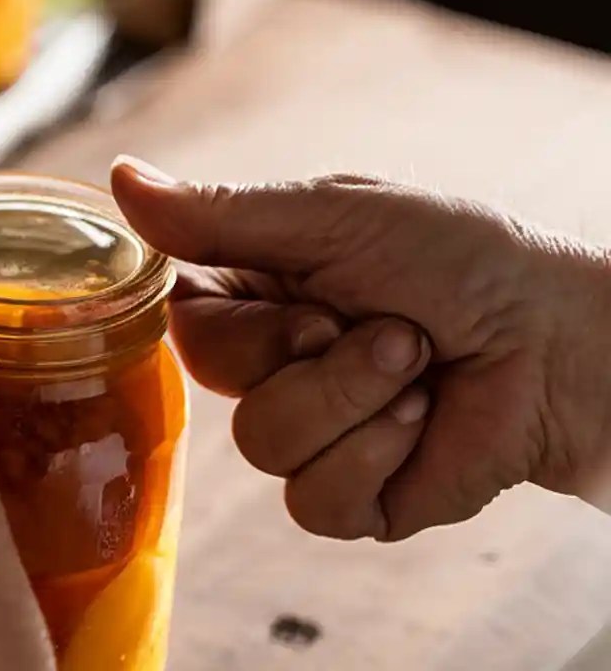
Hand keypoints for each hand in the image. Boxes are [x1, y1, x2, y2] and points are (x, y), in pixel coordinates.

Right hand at [111, 156, 610, 540]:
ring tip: (417, 365)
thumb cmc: (459, 261)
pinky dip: (376, 454)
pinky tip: (421, 424)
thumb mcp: (332, 218)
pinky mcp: (348, 500)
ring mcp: (308, 437)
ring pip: (264, 444)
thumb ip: (220, 214)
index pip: (177, 317)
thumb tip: (118, 177)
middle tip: (379, 321)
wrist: (558, 343)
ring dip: (355, 397)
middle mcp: (273, 367)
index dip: (228, 316)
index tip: (298, 295)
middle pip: (217, 379)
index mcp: (258, 294)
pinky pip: (313, 499)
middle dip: (308, 350)